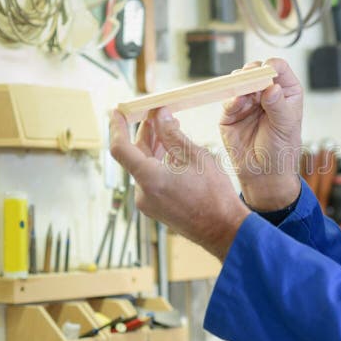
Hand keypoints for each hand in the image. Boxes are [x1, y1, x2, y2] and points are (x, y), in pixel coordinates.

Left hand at [110, 108, 249, 260]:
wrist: (223, 229)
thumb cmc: (214, 196)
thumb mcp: (196, 157)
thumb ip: (173, 135)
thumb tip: (160, 116)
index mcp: (150, 179)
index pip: (120, 148)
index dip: (116, 127)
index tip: (118, 111)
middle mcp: (143, 192)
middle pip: (134, 156)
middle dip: (145, 134)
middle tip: (158, 116)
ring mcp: (148, 203)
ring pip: (144, 167)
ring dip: (154, 148)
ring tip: (171, 132)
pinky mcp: (155, 208)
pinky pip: (151, 180)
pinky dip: (159, 164)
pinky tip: (175, 154)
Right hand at [220, 58, 302, 210]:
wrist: (263, 175)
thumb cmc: (281, 151)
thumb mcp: (285, 127)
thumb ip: (278, 106)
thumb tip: (272, 87)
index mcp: (285, 92)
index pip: (279, 69)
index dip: (272, 66)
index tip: (268, 71)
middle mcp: (265, 93)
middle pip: (256, 71)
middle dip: (252, 71)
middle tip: (250, 76)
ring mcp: (247, 102)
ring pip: (239, 82)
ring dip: (239, 84)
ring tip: (244, 95)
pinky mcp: (230, 113)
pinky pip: (227, 99)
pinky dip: (231, 99)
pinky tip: (236, 104)